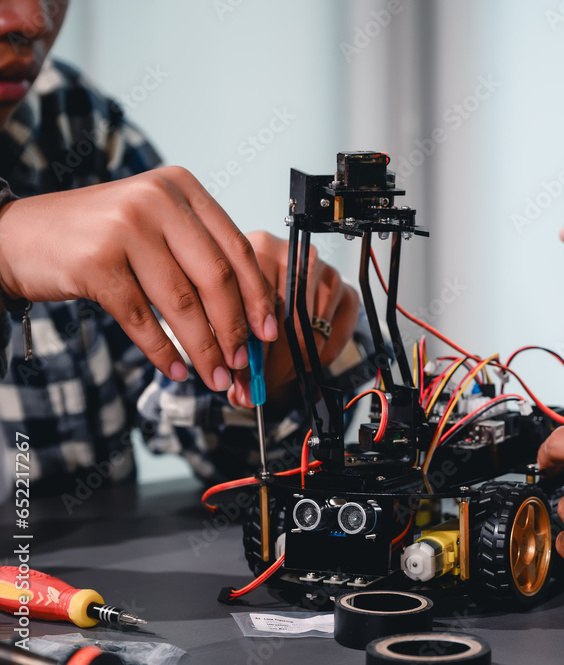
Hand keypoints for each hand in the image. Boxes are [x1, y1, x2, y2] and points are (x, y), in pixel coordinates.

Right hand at [0, 166, 276, 389]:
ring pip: (181, 303)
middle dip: (234, 328)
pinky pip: (142, 319)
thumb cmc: (97, 236)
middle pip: (216, 277)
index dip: (258, 295)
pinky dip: (163, 352)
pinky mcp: (95, 263)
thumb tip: (250, 314)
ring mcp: (124, 229)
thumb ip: (198, 254)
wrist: (17, 236)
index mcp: (181, 187)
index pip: (237, 247)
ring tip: (215, 376)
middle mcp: (156, 200)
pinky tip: (177, 371)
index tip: (269, 331)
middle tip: (241, 363)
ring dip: (203, 348)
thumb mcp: (154, 226)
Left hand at [228, 232, 358, 408]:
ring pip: (310, 333)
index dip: (249, 348)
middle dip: (270, 364)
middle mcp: (296, 256)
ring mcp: (325, 273)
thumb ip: (227, 341)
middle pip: (286, 321)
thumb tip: (239, 390)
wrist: (276, 274)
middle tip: (259, 386)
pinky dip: (317, 358)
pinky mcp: (347, 291)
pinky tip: (300, 362)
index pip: (256, 304)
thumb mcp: (227, 306)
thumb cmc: (249, 290)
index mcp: (260, 248)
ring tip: (276, 376)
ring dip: (292, 364)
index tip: (242, 378)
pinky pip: (334, 337)